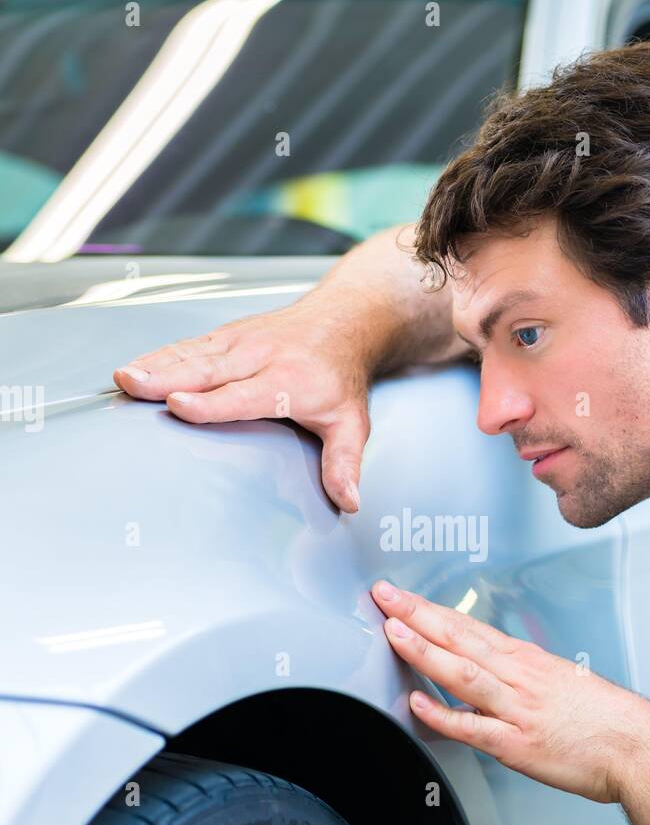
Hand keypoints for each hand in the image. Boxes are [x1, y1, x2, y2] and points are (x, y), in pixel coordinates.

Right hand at [113, 300, 372, 513]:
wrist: (343, 322)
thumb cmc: (341, 379)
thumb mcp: (353, 424)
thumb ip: (344, 463)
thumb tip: (348, 502)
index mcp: (289, 383)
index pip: (244, 395)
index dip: (210, 403)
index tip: (178, 407)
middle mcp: (260, 357)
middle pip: (207, 369)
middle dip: (167, 377)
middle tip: (131, 384)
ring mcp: (239, 343)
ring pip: (192, 354)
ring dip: (155, 364)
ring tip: (122, 377)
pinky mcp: (225, 336)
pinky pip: (188, 346)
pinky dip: (158, 356)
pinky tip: (132, 368)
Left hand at [371, 580, 643, 803]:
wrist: (638, 747)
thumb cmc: (606, 720)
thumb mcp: (563, 683)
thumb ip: (524, 679)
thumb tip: (493, 676)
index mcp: (527, 661)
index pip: (468, 627)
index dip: (430, 611)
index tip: (401, 596)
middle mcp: (518, 678)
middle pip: (459, 638)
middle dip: (416, 615)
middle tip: (383, 595)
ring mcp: (516, 709)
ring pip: (461, 673)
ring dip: (423, 651)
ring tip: (391, 632)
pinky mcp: (517, 744)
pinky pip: (473, 727)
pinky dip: (442, 715)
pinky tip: (417, 702)